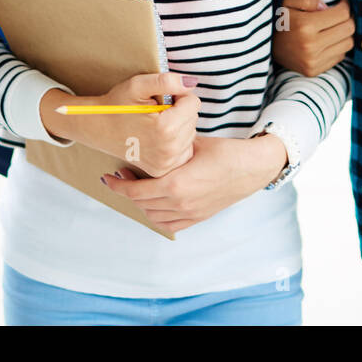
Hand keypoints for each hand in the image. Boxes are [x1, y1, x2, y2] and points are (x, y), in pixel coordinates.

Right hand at [40, 73, 200, 177]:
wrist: (98, 128)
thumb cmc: (117, 105)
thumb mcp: (138, 85)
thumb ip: (167, 81)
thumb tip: (192, 83)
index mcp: (165, 128)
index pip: (193, 103)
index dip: (178, 96)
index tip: (161, 99)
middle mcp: (169, 150)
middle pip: (193, 119)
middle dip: (179, 112)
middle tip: (156, 112)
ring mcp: (166, 163)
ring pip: (191, 135)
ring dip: (179, 126)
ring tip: (156, 124)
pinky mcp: (162, 170)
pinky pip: (184, 150)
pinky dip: (176, 142)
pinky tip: (159, 137)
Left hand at [98, 133, 286, 232]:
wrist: (252, 168)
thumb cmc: (224, 152)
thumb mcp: (192, 144)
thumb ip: (169, 146)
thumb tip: (148, 137)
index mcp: (175, 184)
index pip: (136, 191)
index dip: (118, 185)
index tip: (110, 176)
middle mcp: (180, 203)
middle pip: (141, 203)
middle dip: (126, 191)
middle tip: (119, 177)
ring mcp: (189, 213)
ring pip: (152, 215)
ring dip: (141, 203)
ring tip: (137, 188)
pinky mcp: (198, 217)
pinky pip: (169, 225)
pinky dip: (157, 216)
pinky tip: (155, 203)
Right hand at [272, 0, 354, 75]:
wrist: (263, 44)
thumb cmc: (278, 17)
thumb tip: (326, 7)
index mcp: (305, 26)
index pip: (342, 14)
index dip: (345, 6)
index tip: (341, 3)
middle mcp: (310, 46)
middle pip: (348, 29)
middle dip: (347, 19)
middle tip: (339, 14)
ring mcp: (312, 61)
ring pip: (347, 44)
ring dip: (344, 34)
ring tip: (333, 27)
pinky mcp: (312, 70)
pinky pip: (339, 57)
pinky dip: (336, 47)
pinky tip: (325, 40)